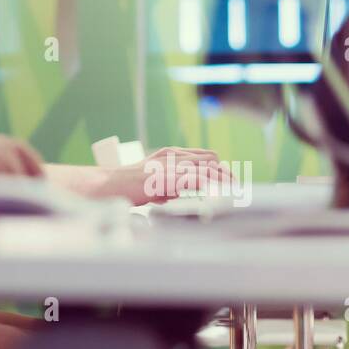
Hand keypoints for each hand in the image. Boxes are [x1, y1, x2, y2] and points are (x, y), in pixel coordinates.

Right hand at [94, 146, 232, 205]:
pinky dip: (214, 186)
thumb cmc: (127, 186)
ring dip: (225, 181)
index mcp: (170, 154)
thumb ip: (167, 184)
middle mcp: (174, 155)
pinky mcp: (172, 176)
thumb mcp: (152, 181)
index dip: (219, 169)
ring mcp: (173, 164)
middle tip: (237, 189)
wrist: (111, 185)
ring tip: (237, 194)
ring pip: (209, 168)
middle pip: (212, 159)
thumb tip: (177, 193)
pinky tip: (221, 194)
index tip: (230, 182)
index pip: (205, 156)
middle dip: (226, 174)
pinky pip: (201, 178)